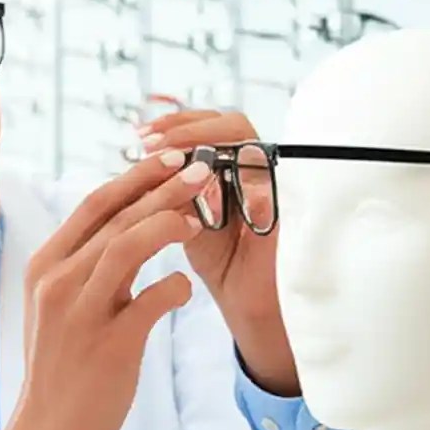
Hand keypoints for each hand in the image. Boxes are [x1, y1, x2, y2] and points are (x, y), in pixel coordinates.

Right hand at [0, 150, 210, 429]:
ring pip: (126, 248)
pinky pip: (151, 302)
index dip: (134, 177)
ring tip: (198, 214)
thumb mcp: (60, 305)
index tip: (168, 158)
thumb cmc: (63, 364)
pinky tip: (186, 288)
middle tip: (199, 169)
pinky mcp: (109, 345)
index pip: (93, 205)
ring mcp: (81, 313)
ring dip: (167, 223)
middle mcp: (58, 283)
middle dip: (161, 188)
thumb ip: (88, 264)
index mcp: (46, 266)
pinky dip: (174, 288)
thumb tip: (131, 222)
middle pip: (115, 218)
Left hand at [139, 111, 299, 396]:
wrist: (251, 306)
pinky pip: (262, 183)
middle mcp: (264, 168)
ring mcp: (281, 185)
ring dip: (204, 150)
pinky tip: (193, 197)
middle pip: (234, 123)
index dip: (179, 123)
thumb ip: (173, 191)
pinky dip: (226, 186)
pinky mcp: (288, 210)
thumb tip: (142, 160)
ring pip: (249, 146)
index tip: (141, 136)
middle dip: (188, 129)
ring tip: (163, 162)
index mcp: (239, 164)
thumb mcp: (189, 221)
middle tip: (149, 144)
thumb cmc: (223, 264)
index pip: (215, 123)